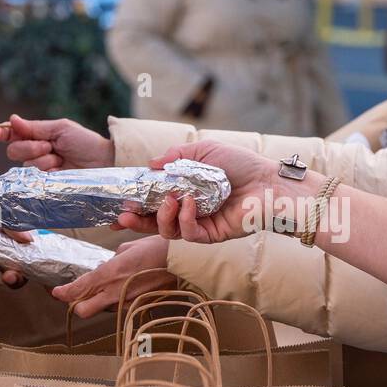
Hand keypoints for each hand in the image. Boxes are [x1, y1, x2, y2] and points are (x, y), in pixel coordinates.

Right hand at [0, 114, 113, 170]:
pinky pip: (34, 179)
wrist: (103, 163)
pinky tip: (59, 171)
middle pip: (14, 151)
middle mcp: (36, 153)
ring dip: (42, 160)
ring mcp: (40, 170)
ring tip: (60, 160)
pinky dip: (46, 172)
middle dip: (30, 147)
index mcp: (38, 136)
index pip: (13, 135)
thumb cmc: (85, 143)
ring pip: (25, 165)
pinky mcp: (45, 185)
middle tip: (50, 147)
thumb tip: (12, 119)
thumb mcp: (61, 129)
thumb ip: (35, 127)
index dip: (2, 133)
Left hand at [52, 237, 175, 317]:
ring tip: (109, 288)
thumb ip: (114, 258)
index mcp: (109, 273)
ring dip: (101, 301)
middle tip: (78, 296)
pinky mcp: (139, 306)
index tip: (58, 291)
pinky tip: (126, 289)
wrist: (183, 262)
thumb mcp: (129, 247)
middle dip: (78, 305)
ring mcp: (127, 302)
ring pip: (104, 309)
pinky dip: (119, 300)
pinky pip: (121, 307)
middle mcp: (115, 291)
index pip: (78, 290)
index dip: (64, 292)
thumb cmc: (158, 249)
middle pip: (83, 311)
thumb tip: (109, 264)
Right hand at [113, 141, 280, 244]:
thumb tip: (150, 164)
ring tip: (169, 199)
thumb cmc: (241, 164)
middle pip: (154, 222)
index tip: (118, 203)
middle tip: (124, 214)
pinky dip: (185, 218)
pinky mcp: (212, 235)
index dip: (134, 204)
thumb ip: (176, 156)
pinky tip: (189, 203)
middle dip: (136, 221)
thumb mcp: (204, 150)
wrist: (269, 181)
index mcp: (184, 191)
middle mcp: (189, 210)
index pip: (153, 201)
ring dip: (161, 216)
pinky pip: (189, 233)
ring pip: (168, 231)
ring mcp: (200, 224)